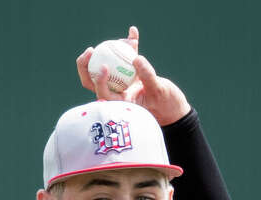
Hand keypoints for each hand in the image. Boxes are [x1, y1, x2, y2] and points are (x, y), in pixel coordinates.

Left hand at [76, 26, 191, 125]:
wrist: (173, 106)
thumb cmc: (166, 104)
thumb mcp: (158, 91)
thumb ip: (148, 76)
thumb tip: (136, 59)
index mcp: (120, 102)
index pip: (102, 93)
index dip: (98, 80)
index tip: (104, 67)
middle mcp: (116, 92)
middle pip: (93, 79)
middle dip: (86, 65)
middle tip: (91, 50)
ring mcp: (122, 82)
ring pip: (109, 66)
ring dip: (111, 51)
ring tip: (120, 40)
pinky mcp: (130, 73)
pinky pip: (126, 58)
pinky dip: (129, 46)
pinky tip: (133, 32)